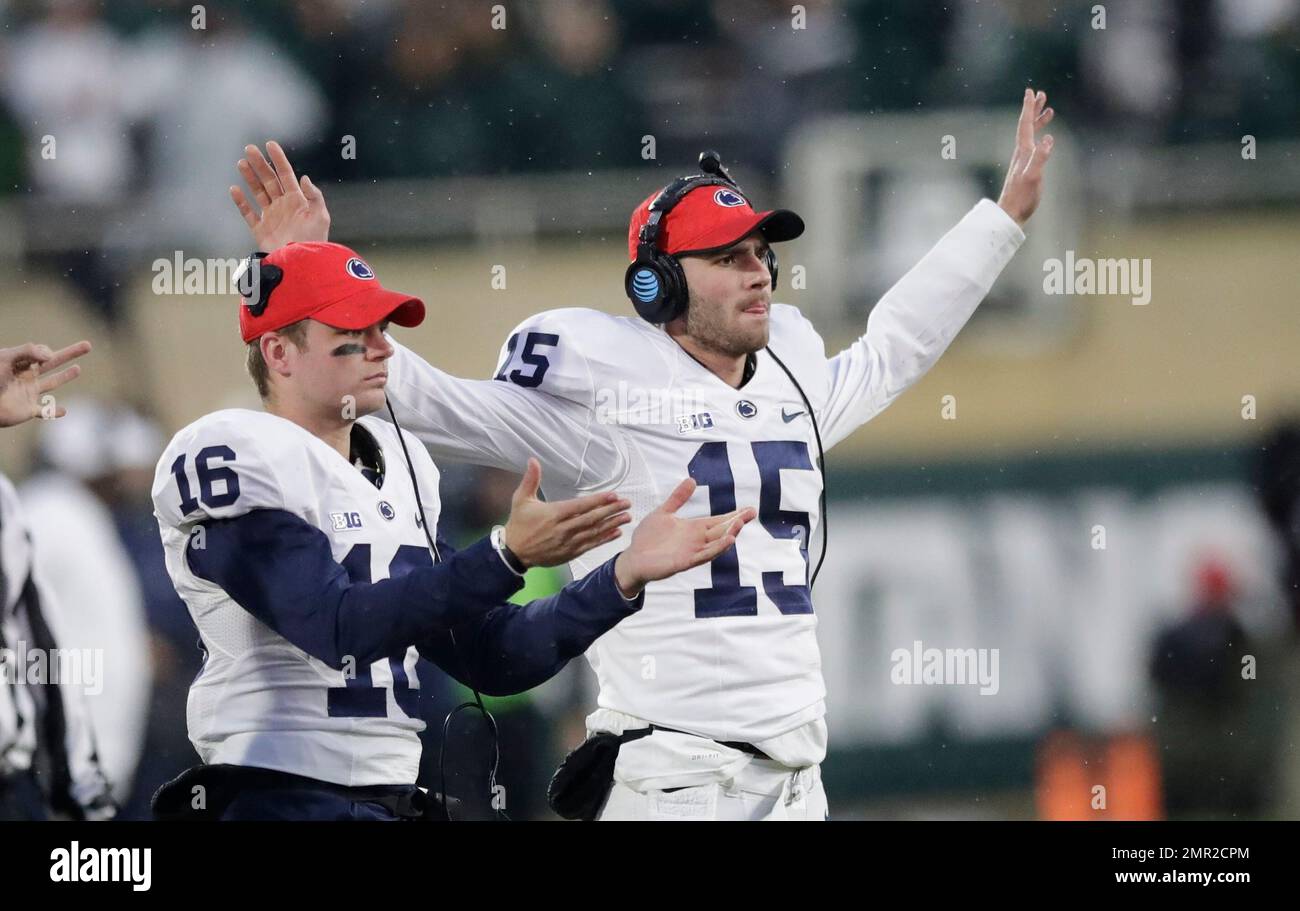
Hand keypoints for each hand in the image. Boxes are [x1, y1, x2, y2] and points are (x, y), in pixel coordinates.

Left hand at [0, 340, 90, 426]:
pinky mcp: (27, 410)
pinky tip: (64, 411)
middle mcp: (27, 376)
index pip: (42, 352)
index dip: (47, 351)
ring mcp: (28, 393)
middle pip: (54, 363)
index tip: (45, 356)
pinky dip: (54, 413)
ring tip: (78, 368)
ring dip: (66, 376)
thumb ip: (27, 351)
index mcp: (21, 363)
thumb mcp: (5, 358)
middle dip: (70, 353)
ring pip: (52, 383)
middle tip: (88, 345)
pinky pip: (44, 412)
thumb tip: (50, 354)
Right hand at [231, 141, 330, 251]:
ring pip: (258, 192)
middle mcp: (283, 206)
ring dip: (250, 177)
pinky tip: (234, 189)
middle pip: (269, 180)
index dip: (279, 159)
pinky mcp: (261, 230)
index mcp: (297, 201)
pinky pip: (248, 213)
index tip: (270, 144)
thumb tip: (304, 178)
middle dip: (260, 164)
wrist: (301, 263)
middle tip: (249, 148)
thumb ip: (314, 196)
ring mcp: (271, 217)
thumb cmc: (314, 241)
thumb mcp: (321, 216)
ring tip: (241, 162)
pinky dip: (240, 202)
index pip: (286, 175)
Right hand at [502, 458, 631, 567]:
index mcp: (554, 514)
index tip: (613, 495)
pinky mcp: (570, 552)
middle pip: (592, 518)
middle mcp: (563, 529)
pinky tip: (616, 532)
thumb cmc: (519, 524)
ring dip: (612, 524)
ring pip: (594, 532)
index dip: (598, 501)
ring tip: (627, 517)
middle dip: (611, 510)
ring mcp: (568, 542)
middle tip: (627, 504)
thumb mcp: (521, 499)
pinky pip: (590, 545)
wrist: (514, 553)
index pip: (581, 506)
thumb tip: (532, 460)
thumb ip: (530, 480)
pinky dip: (604, 539)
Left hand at [613, 478, 755, 597]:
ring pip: (716, 543)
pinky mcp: (685, 562)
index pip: (718, 520)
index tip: (749, 508)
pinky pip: (704, 555)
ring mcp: (692, 552)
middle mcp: (696, 540)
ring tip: (739, 524)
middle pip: (722, 530)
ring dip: (729, 534)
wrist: (634, 558)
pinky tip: (727, 541)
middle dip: (737, 522)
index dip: (733, 515)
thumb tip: (692, 480)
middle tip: (752, 512)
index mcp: (693, 529)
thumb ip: (678, 498)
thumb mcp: (664, 512)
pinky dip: (717, 549)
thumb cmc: (648, 538)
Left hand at [997, 88, 1054, 226]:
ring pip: (1030, 135)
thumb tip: (1049, 138)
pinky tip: (1045, 139)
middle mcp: (1021, 153)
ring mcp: (1023, 161)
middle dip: (1034, 109)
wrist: (1010, 213)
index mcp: (1023, 152)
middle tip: (1040, 93)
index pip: (1025, 124)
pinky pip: (1033, 146)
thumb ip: (1041, 157)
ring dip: (1038, 121)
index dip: (1029, 108)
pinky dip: (1040, 137)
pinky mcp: (1026, 169)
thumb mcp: (1034, 177)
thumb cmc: (1022, 197)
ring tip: (1049, 110)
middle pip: (1027, 126)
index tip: (1031, 91)